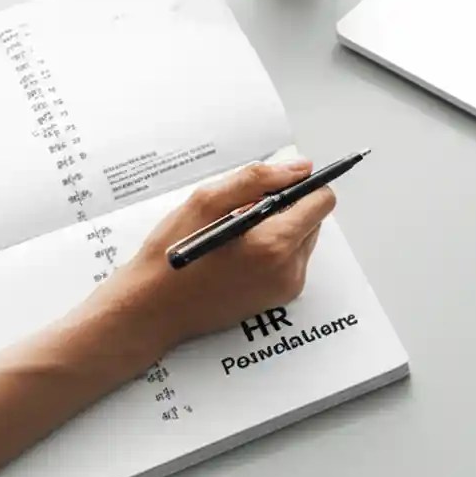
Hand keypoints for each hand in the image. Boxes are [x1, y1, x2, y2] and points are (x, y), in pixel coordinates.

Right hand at [96, 160, 335, 353]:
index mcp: (275, 243)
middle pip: (314, 220)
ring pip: (302, 240)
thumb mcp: (207, 201)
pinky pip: (291, 261)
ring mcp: (285, 287)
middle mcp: (288, 269)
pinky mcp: (278, 298)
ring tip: (236, 235)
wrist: (153, 309)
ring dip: (280, 228)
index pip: (322, 201)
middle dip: (287, 208)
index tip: (279, 184)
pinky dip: (274, 250)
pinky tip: (238, 253)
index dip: (303, 185)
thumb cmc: (173, 254)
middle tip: (243, 211)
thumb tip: (300, 167)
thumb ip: (259, 178)